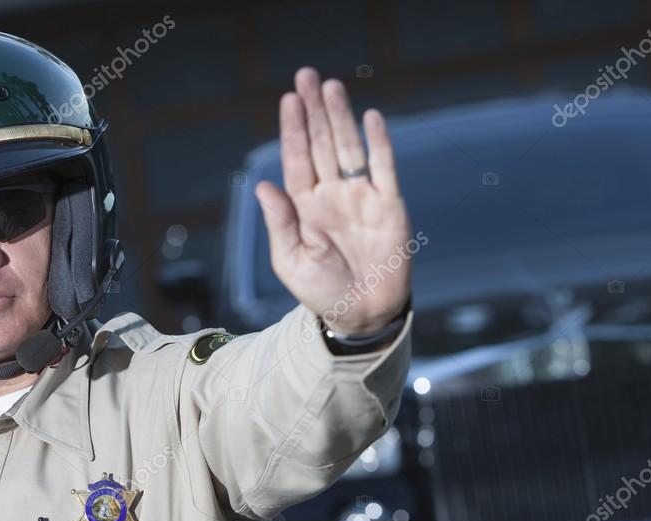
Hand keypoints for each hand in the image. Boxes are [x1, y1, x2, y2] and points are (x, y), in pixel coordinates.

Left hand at [254, 66, 411, 335]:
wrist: (362, 313)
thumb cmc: (322, 291)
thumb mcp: (291, 261)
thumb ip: (280, 223)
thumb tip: (262, 184)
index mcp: (304, 206)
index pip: (296, 158)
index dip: (292, 129)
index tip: (288, 99)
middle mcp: (331, 194)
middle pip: (320, 143)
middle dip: (313, 111)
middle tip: (306, 76)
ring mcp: (360, 197)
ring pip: (348, 147)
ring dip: (340, 117)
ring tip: (331, 87)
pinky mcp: (389, 204)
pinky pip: (383, 167)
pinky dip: (378, 142)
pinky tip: (370, 117)